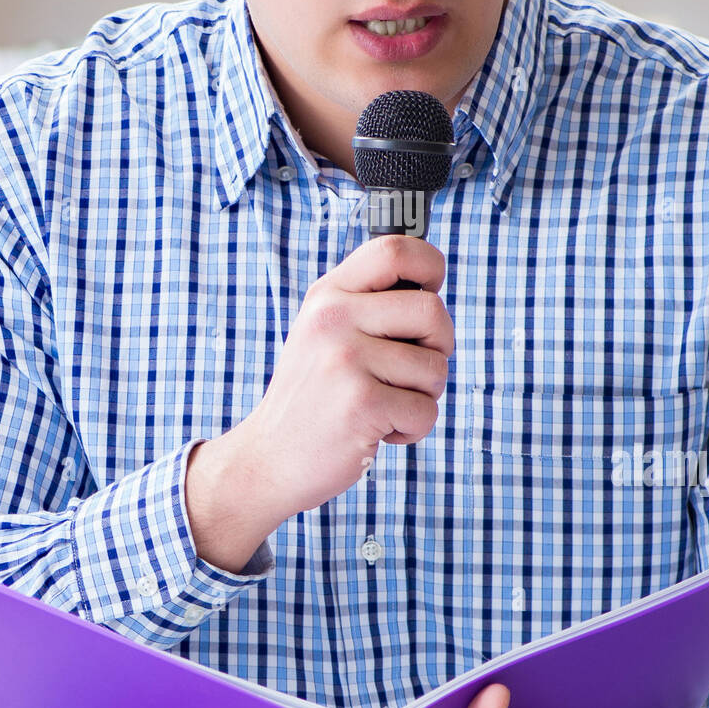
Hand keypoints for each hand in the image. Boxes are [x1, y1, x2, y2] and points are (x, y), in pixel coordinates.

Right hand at [230, 233, 455, 520]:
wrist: (269, 459)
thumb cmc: (314, 397)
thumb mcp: (325, 333)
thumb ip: (368, 304)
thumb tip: (432, 288)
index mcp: (329, 294)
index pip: (395, 249)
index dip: (430, 267)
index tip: (428, 296)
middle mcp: (334, 317)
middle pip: (432, 311)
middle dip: (439, 347)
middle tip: (410, 372)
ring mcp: (345, 359)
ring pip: (435, 368)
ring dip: (423, 396)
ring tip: (384, 405)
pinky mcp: (360, 403)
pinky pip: (426, 411)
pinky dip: (412, 429)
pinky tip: (378, 431)